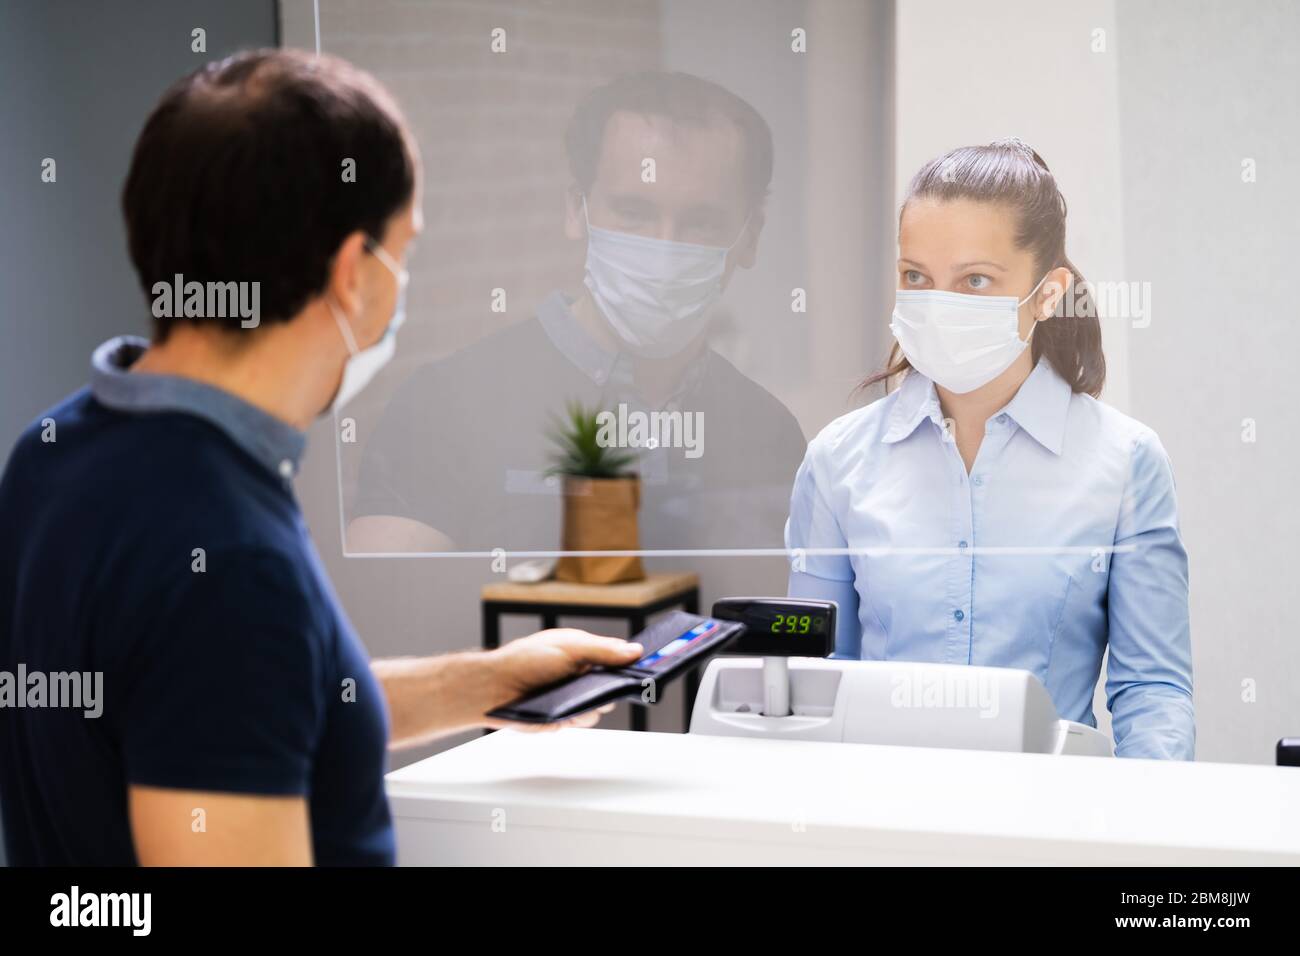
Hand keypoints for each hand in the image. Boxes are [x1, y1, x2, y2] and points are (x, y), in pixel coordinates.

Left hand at [482, 628, 643, 732]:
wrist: (495, 687)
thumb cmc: (526, 659)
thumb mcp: (570, 646)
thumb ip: (604, 650)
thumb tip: (634, 650)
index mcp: (584, 653)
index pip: (617, 657)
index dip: (632, 662)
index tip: (650, 664)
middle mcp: (582, 675)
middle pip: (615, 683)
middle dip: (617, 684)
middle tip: (619, 682)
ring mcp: (574, 697)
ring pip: (603, 704)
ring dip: (595, 700)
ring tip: (578, 693)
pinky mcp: (565, 717)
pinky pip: (586, 719)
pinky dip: (580, 715)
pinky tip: (566, 708)